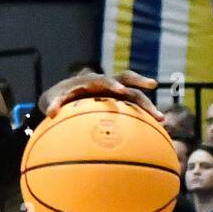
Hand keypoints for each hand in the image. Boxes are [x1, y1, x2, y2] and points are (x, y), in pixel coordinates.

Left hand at [40, 69, 160, 120]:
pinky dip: (143, 118)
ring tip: (161, 120)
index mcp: (90, 80)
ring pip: (135, 95)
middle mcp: (106, 83)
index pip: (103, 79)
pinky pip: (134, 108)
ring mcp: (114, 92)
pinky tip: (154, 133)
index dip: (112, 84)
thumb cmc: (56, 99)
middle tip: (152, 84)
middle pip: (126, 78)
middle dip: (139, 80)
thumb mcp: (51, 100)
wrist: (62, 98)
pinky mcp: (119, 102)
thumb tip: (51, 112)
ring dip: (147, 105)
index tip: (119, 91)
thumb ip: (53, 104)